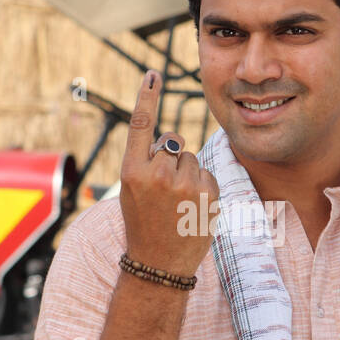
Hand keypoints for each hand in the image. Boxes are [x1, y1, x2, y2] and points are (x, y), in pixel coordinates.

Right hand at [119, 70, 219, 276]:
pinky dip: (202, 187)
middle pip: (174, 142)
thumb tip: (172, 141)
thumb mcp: (131, 191)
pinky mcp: (208, 194)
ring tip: (178, 204)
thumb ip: (146, 162)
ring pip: (192, 158)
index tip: (152, 74)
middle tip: (164, 191)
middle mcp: (157, 175)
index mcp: (131, 172)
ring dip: (188, 174)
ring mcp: (184, 185)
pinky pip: (207, 174)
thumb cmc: (143, 224)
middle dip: (172, 157)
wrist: (159, 265)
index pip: (141, 125)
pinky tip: (192, 209)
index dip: (147, 97)